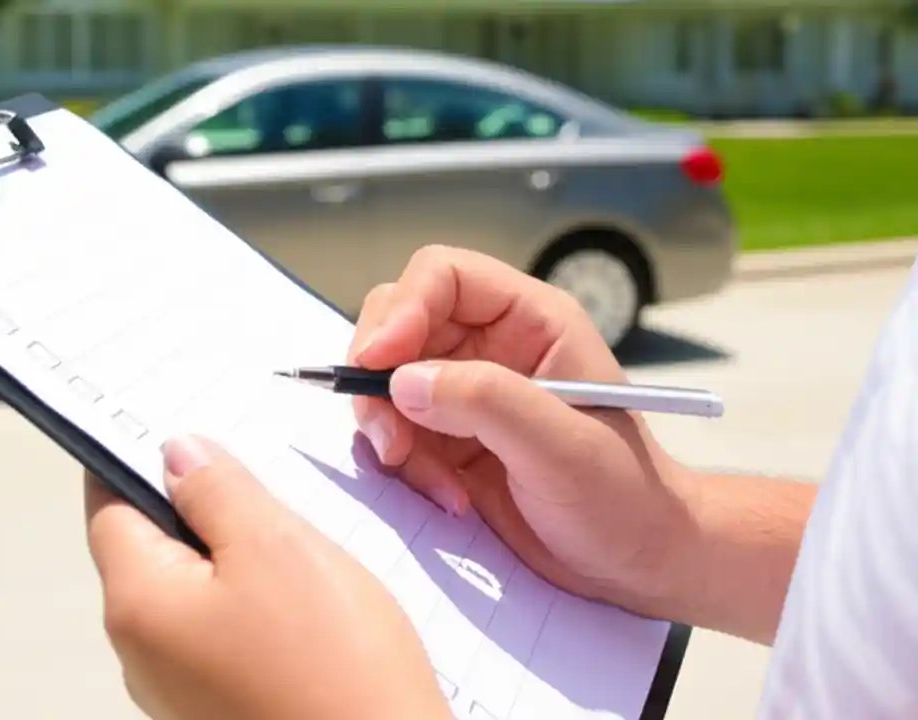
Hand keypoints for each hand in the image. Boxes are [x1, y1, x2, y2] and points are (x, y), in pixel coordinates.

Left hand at [84, 436, 450, 719]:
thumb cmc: (335, 678)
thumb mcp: (277, 549)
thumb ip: (217, 489)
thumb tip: (179, 454)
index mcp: (139, 604)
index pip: (108, 505)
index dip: (139, 456)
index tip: (175, 429)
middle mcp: (144, 653)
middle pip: (152, 546)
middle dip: (201, 508)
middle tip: (263, 486)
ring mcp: (181, 687)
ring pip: (194, 588)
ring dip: (236, 558)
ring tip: (298, 552)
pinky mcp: (221, 705)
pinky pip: (224, 631)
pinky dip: (255, 604)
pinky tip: (306, 604)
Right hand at [350, 245, 697, 618]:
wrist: (633, 561)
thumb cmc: (622, 497)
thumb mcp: (560, 446)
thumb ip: (485, 401)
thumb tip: (402, 381)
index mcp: (530, 321)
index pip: (443, 277)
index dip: (403, 309)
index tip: (377, 361)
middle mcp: (489, 346)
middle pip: (398, 323)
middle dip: (380, 377)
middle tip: (390, 438)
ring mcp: (463, 393)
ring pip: (385, 382)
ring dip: (390, 431)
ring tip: (435, 482)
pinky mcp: (445, 439)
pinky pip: (392, 431)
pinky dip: (402, 465)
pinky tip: (448, 497)